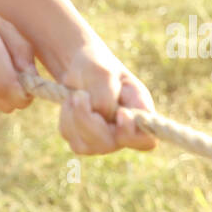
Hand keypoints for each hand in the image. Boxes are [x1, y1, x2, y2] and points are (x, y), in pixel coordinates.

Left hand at [57, 37, 158, 154]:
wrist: (82, 70)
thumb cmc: (99, 67)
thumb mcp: (103, 72)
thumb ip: (105, 94)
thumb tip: (101, 115)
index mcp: (140, 114)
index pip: (146, 141)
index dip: (131, 133)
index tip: (121, 113)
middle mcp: (123, 133)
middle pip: (109, 144)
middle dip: (88, 119)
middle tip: (80, 95)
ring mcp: (103, 141)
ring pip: (86, 144)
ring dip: (74, 115)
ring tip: (77, 93)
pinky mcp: (82, 141)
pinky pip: (70, 135)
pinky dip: (66, 117)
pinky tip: (71, 102)